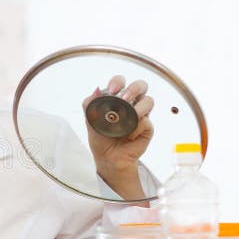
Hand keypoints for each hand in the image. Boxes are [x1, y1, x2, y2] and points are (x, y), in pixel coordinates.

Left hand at [82, 75, 153, 198]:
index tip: (112, 90)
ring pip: (149, 101)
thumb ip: (90, 104)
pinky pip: (146, 121)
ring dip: (138, 109)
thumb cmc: (101, 136)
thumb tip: (97, 89)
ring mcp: (141, 114)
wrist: (108, 157)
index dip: (118, 82)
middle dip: (134, 89)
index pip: (121, 81)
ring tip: (127, 120)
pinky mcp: (147, 127)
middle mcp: (131, 103)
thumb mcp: (90, 119)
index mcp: (117, 98)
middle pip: (141, 85)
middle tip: (124, 99)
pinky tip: (128, 136)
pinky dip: (135, 128)